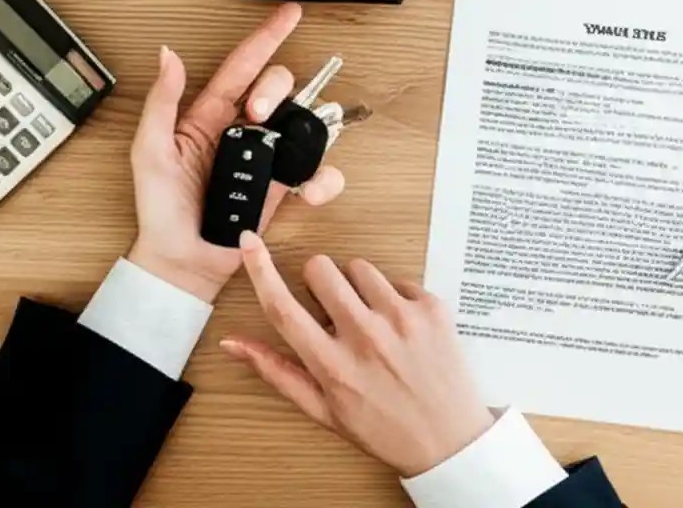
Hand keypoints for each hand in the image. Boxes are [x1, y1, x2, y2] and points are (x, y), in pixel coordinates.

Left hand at [128, 4, 345, 303]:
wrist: (182, 260)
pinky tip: (308, 187)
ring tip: (282, 147)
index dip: (266, 38)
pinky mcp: (282, 188)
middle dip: (276, 87)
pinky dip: (322, 176)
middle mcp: (241, 132)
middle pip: (278, 87)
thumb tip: (168, 55)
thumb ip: (161, 102)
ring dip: (306, 125)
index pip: (241, 67)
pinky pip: (316, 171)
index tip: (289, 14)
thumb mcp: (148, 150)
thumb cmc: (159, 210)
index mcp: (207, 116)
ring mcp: (265, 159)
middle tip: (257, 112)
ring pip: (303, 122)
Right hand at [221, 232, 494, 477]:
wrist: (450, 440)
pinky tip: (402, 328)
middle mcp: (364, 337)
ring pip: (358, 267)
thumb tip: (232, 342)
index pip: (282, 307)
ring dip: (358, 286)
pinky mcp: (431, 309)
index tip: (249, 241)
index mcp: (331, 365)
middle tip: (334, 307)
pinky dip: (394, 297)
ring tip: (372, 320)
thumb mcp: (323, 410)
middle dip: (320, 280)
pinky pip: (397, 279)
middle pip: (320, 268)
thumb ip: (277, 371)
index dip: (259, 269)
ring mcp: (401, 320)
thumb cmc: (384, 429)